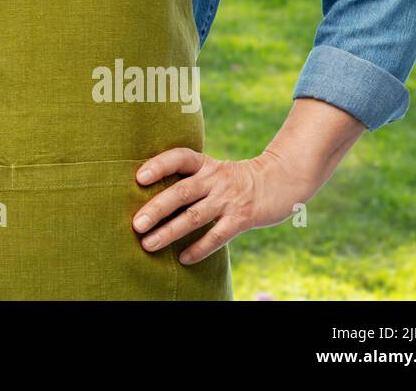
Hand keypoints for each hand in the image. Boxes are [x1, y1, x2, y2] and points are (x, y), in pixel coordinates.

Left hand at [130, 147, 315, 264]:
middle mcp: (214, 179)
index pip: (179, 158)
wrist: (279, 180)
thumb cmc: (233, 178)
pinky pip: (217, 236)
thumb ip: (188, 178)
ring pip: (194, 217)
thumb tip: (150, 197)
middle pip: (181, 192)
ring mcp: (228, 199)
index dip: (159, 165)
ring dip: (169, 232)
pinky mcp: (242, 218)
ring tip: (148, 244)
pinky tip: (183, 258)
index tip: (139, 178)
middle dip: (156, 209)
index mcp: (204, 164)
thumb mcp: (212, 169)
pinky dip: (199, 248)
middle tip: (136, 224)